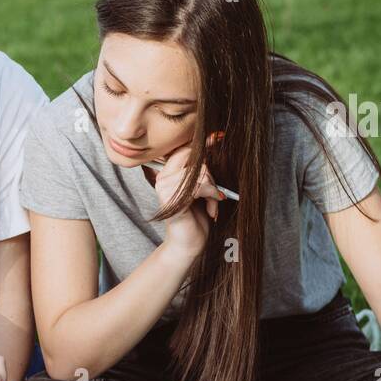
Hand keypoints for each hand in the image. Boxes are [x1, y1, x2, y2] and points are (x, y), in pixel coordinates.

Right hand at [143, 140, 223, 259]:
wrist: (189, 244)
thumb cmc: (196, 217)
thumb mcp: (200, 187)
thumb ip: (199, 168)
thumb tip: (212, 139)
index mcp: (166, 174)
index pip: (183, 150)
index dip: (200, 143)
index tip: (218, 136)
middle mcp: (162, 179)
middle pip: (193, 158)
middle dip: (211, 175)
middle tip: (214, 193)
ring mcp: (165, 188)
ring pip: (200, 173)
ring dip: (213, 190)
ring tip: (212, 203)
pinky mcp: (174, 199)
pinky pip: (200, 186)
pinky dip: (212, 196)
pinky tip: (212, 208)